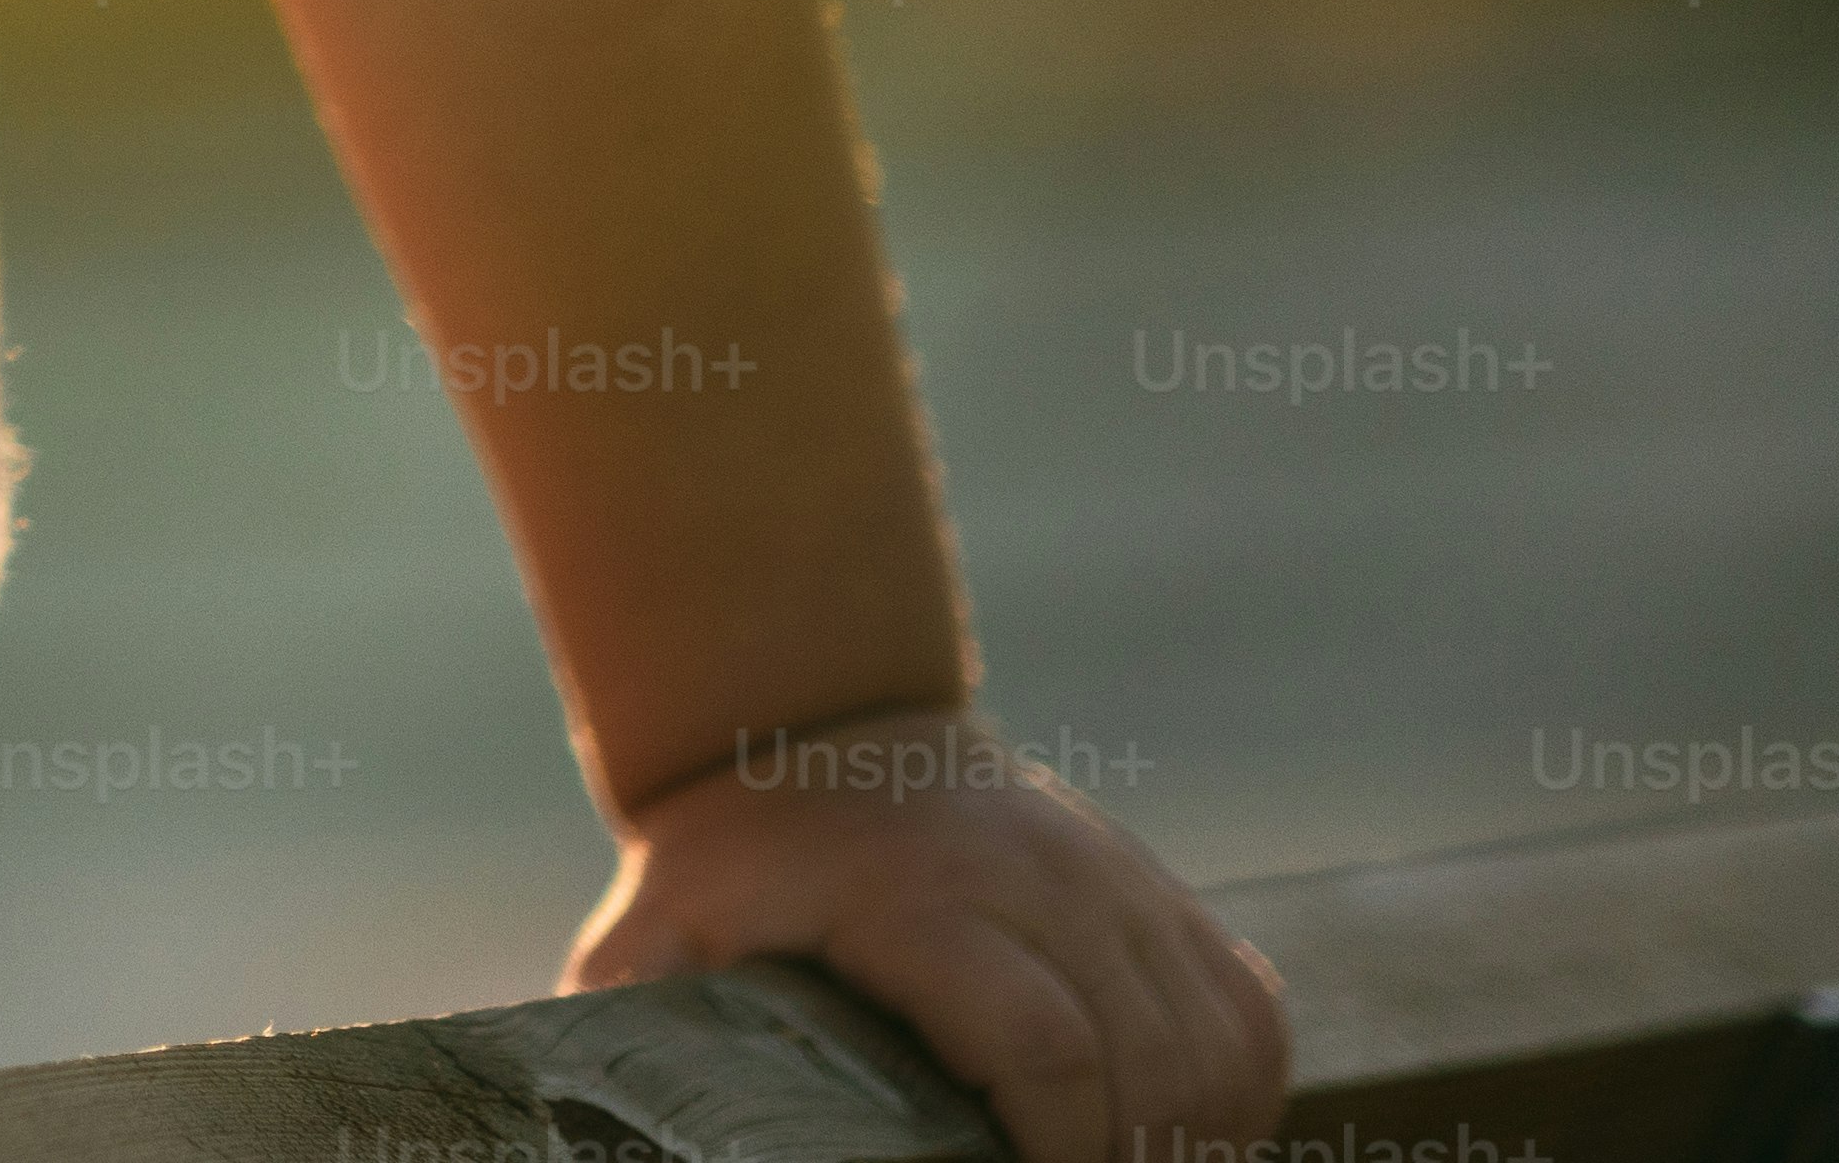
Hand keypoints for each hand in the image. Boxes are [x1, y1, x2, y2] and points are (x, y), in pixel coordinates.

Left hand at [571, 703, 1288, 1162]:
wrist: (810, 719)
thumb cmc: (731, 860)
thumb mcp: (655, 932)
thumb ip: (637, 1025)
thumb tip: (591, 1108)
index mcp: (919, 896)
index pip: (1042, 1044)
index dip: (1058, 1149)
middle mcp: (1039, 878)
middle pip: (1146, 1064)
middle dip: (1123, 1160)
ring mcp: (1115, 880)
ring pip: (1215, 1047)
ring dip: (1187, 1141)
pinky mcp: (1160, 898)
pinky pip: (1247, 1016)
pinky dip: (1230, 1096)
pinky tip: (1173, 1139)